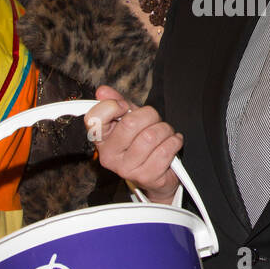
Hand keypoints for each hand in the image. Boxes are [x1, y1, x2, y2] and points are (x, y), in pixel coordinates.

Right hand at [87, 85, 181, 203]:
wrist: (157, 174)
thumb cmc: (141, 142)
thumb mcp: (128, 119)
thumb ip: (116, 103)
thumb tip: (102, 91)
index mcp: (100, 139)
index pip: (95, 117)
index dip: (114, 105)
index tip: (126, 108)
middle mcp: (109, 156)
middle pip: (130, 123)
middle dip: (150, 116)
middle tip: (154, 121)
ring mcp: (126, 169)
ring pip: (151, 136)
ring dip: (165, 130)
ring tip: (165, 133)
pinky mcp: (146, 177)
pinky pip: (164, 150)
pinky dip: (174, 142)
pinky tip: (172, 143)